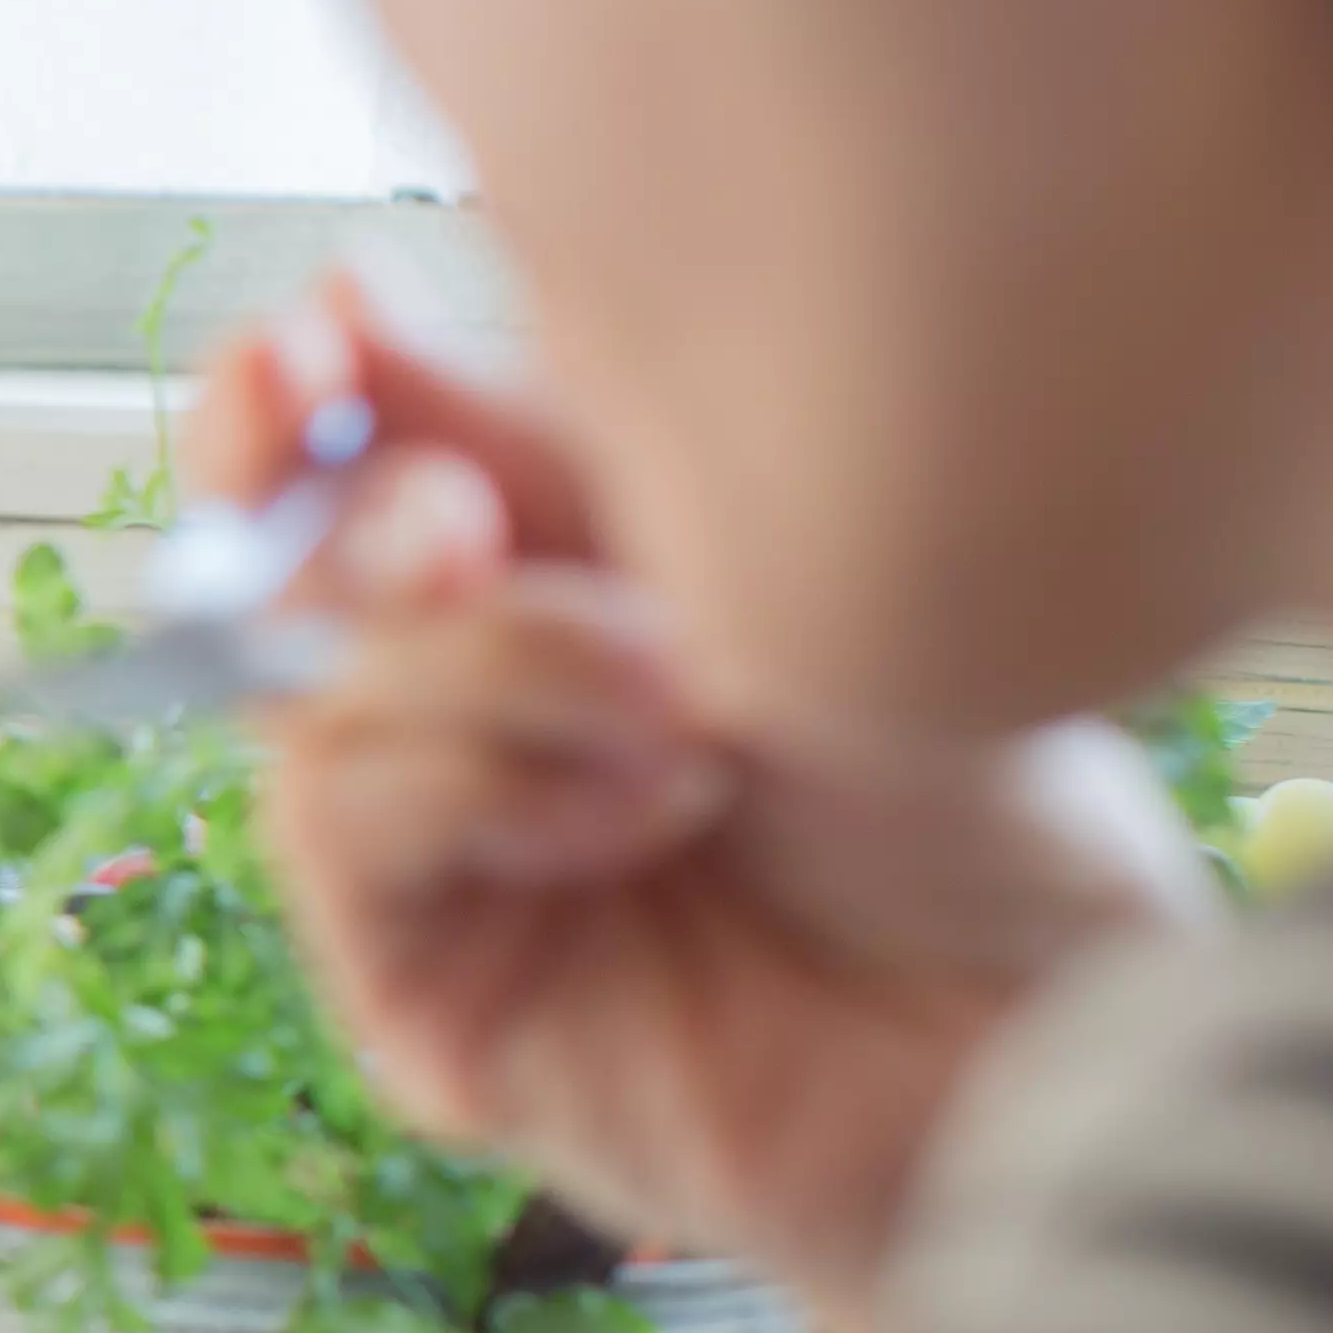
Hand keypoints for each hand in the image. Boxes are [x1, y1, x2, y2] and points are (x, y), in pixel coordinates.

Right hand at [202, 281, 1212, 1332]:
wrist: (1058, 1029)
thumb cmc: (967, 809)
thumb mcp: (757, 568)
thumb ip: (542, 451)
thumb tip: (343, 303)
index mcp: (542, 591)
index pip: (329, 480)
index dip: (278, 405)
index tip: (314, 341)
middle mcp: (466, 723)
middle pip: (273, 586)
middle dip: (352, 520)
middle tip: (463, 525)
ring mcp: (436, 868)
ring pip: (313, 700)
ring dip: (487, 665)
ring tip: (674, 703)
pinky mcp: (422, 1000)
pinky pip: (348, 833)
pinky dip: (481, 787)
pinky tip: (649, 805)